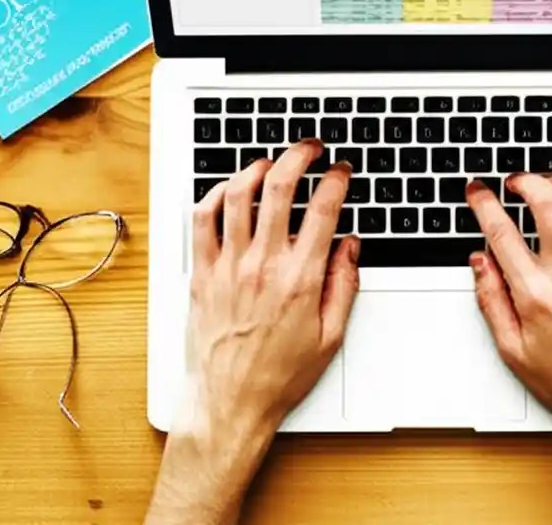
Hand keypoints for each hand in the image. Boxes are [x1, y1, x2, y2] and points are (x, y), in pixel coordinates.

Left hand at [147, 140, 358, 524]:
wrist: (230, 403)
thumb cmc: (279, 376)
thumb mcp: (331, 336)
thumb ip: (345, 284)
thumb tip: (350, 246)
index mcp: (300, 279)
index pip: (323, 209)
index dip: (336, 179)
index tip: (341, 170)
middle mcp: (262, 265)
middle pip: (280, 187)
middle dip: (299, 156)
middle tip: (309, 148)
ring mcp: (228, 266)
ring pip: (238, 195)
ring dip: (257, 167)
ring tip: (271, 162)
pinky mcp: (202, 273)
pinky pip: (202, 219)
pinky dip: (215, 195)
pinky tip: (228, 190)